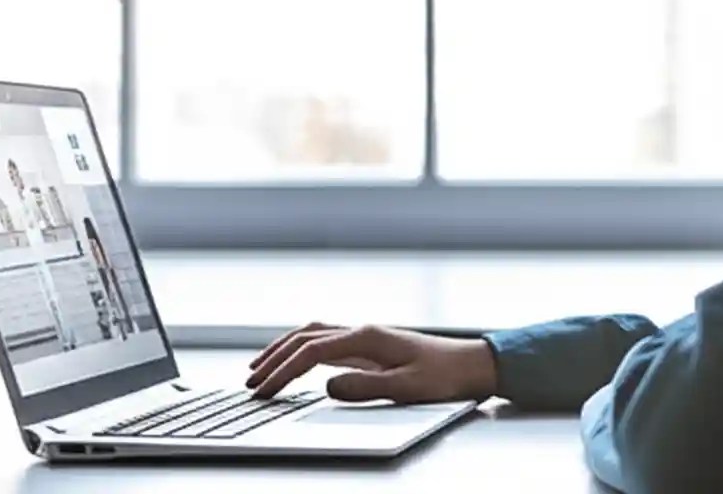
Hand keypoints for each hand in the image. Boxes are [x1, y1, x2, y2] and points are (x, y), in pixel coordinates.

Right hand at [244, 323, 497, 403]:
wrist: (473, 364)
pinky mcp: (370, 346)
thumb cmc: (445, 377)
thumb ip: (366, 387)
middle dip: (274, 359)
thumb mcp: (407, 388)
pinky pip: (325, 341)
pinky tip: (295, 362)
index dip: (283, 371)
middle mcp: (362, 331)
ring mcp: (366, 337)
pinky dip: (302, 349)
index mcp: (368, 338)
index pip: (312, 351)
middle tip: (250, 382)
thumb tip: (328, 386)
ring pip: (312, 334)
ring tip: (260, 368)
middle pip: (305, 337)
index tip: (263, 390)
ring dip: (283, 349)